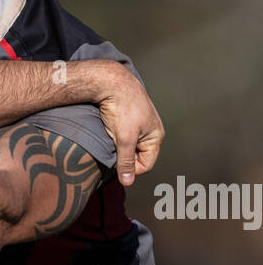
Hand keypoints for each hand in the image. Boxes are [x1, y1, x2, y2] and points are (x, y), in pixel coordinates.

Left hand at [95, 65, 163, 185]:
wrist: (112, 82)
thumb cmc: (122, 109)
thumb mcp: (124, 139)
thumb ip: (125, 161)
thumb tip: (127, 182)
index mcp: (156, 137)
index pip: (145, 165)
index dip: (130, 167)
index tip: (116, 161)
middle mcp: (151, 132)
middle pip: (137, 157)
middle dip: (123, 155)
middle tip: (112, 146)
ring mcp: (140, 126)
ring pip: (128, 147)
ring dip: (118, 146)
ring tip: (111, 134)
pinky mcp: (129, 120)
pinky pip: (122, 137)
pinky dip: (114, 137)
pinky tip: (109, 128)